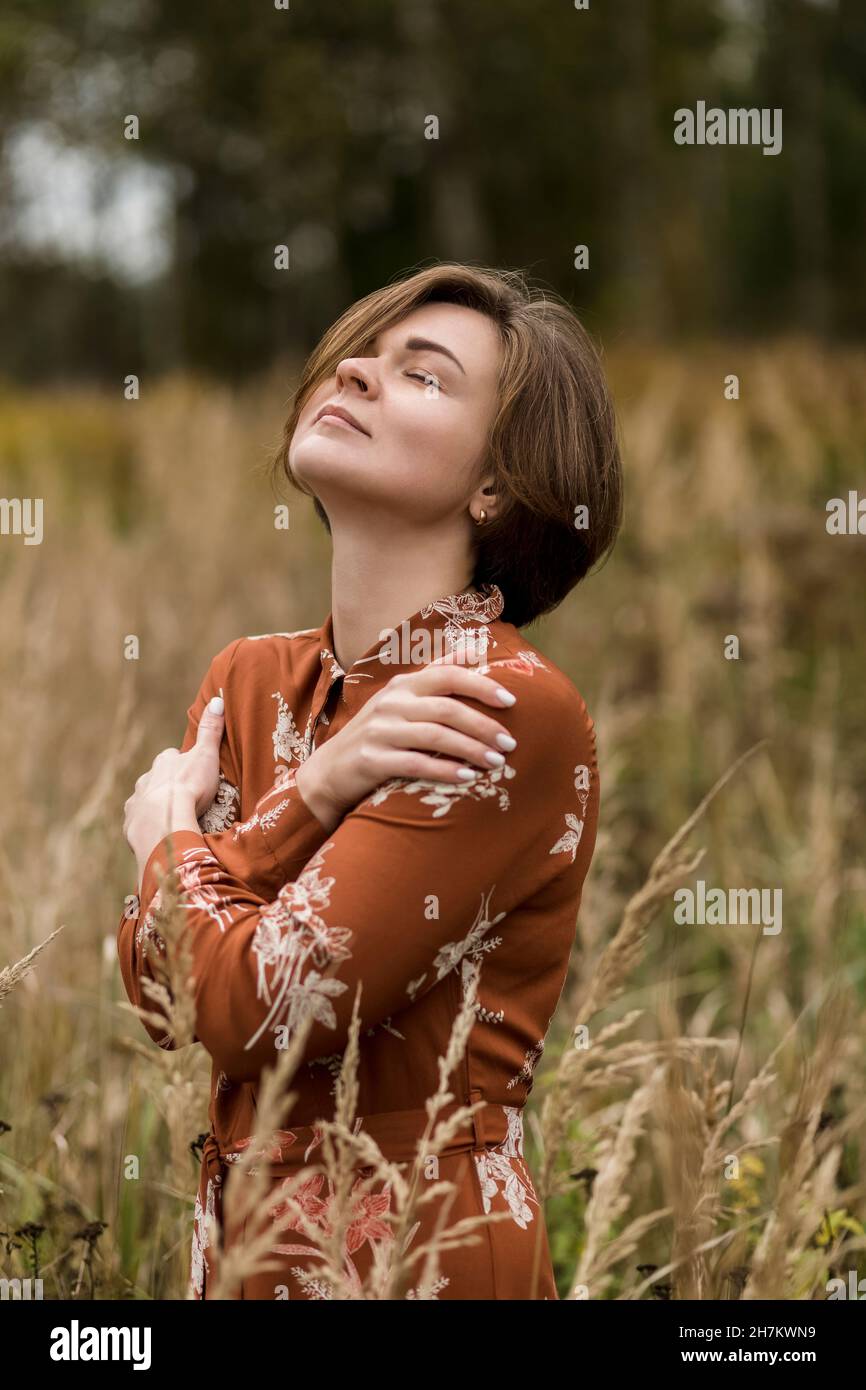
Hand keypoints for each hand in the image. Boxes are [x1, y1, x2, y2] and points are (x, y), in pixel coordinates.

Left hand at [123, 696, 225, 877]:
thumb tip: (217, 699)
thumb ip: (211, 730)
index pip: (172, 757)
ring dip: (155, 805)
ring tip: (171, 817)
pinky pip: (138, 822)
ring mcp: (136, 801)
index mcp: (164, 762)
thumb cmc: (189, 787)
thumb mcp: (206, 756)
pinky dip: (146, 825)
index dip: (182, 764)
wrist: (164, 822)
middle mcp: (146, 778)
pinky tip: (157, 831)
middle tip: (184, 797)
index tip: (192, 773)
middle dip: (166, 785)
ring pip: (145, 799)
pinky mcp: (131, 823)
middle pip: (156, 778)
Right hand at [295, 648, 518, 832]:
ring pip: (435, 736)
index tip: (511, 701)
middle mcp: (391, 703)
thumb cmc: (377, 734)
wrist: (329, 771)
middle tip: (510, 742)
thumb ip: (434, 675)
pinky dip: (445, 771)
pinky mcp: (372, 760)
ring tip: (497, 762)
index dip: (481, 686)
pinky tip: (467, 778)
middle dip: (483, 725)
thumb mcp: (400, 700)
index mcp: (402, 685)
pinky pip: (416, 764)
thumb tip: (471, 650)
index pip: (448, 676)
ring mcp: (380, 731)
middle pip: (446, 708)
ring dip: (471, 749)